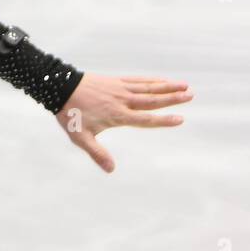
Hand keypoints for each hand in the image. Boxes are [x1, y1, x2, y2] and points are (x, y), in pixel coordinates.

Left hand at [54, 75, 191, 172]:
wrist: (58, 87)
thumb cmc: (70, 114)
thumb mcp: (80, 137)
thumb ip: (97, 153)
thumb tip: (111, 170)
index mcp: (117, 115)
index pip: (145, 119)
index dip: (163, 120)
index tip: (180, 119)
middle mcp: (122, 101)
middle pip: (152, 100)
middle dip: (172, 98)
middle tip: (191, 95)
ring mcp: (120, 89)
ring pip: (148, 88)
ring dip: (167, 86)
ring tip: (185, 85)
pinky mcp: (115, 81)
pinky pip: (138, 80)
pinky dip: (152, 80)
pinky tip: (162, 80)